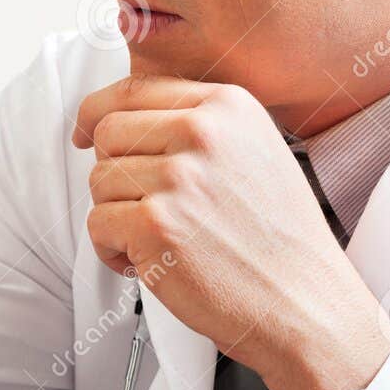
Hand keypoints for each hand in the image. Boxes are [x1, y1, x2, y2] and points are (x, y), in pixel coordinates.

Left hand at [73, 76, 389, 389]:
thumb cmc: (279, 240)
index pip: (133, 88)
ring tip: (159, 241)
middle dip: (113, 174)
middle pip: (108, 133)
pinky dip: (113, 252)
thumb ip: (199, 127)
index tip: (85, 134)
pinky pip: (97, 225)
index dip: (97, 113)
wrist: (305, 301)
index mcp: (227, 106)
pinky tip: (151, 263)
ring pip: (99, 181)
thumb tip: (125, 120)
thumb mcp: (255, 152)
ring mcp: (178, 177)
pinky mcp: (155, 224)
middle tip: (141, 207)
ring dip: (116, 217)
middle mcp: (202, 132)